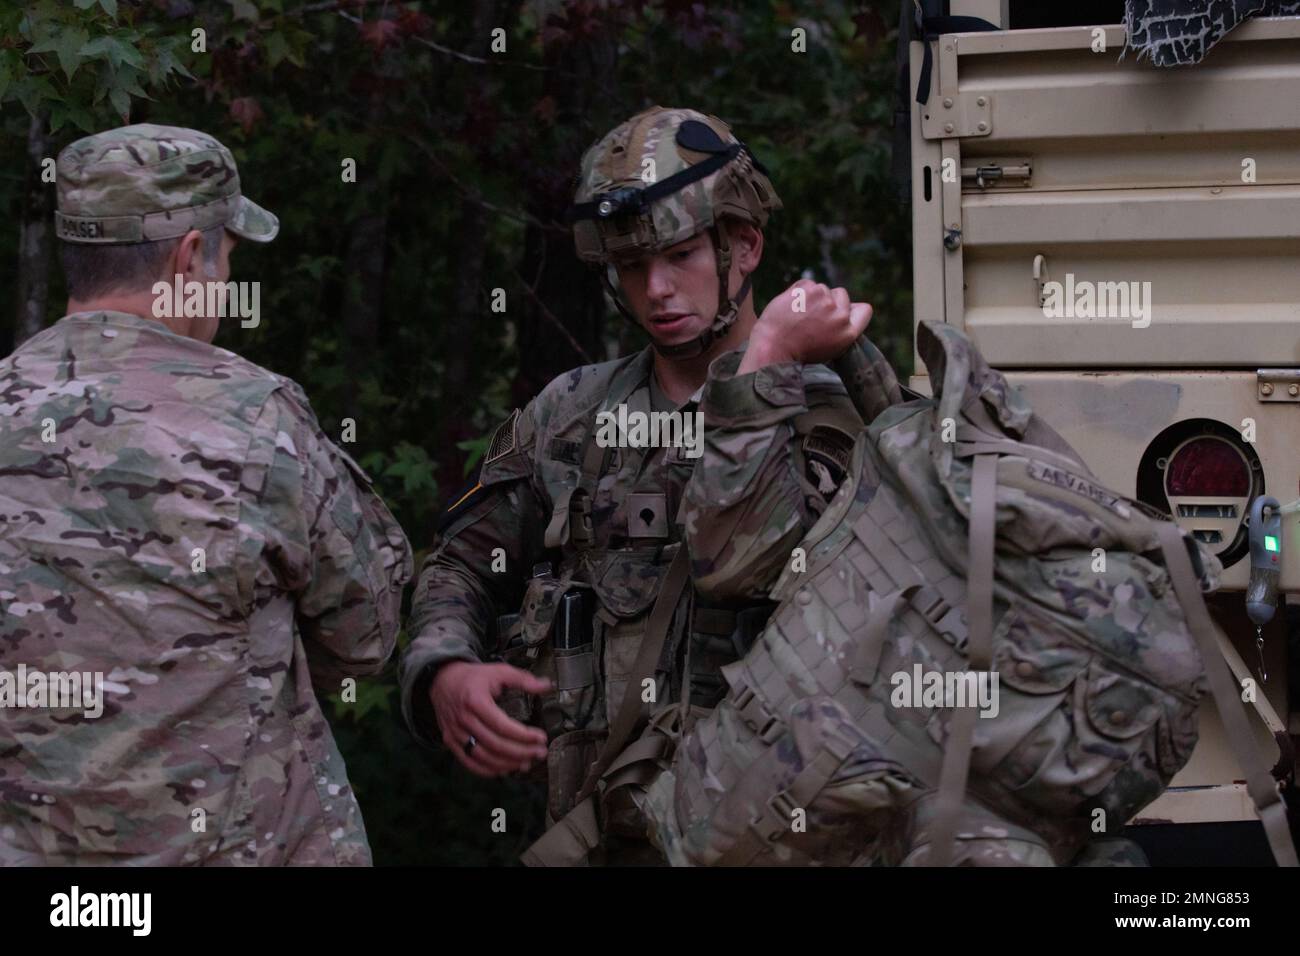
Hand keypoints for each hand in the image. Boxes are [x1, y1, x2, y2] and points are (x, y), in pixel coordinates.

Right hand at [430, 661, 550, 777]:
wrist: (443, 680)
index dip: (523, 735)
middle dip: (521, 752)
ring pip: (483, 756)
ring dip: (507, 763)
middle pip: (495, 744)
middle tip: (539, 753)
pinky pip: (469, 762)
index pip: (502, 725)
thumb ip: (522, 679)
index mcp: (476, 700)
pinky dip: (487, 770)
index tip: (540, 738)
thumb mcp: (498, 671)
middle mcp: (464, 719)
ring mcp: (455, 732)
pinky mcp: (450, 741)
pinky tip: (504, 769)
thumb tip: (545, 686)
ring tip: (526, 762)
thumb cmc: (473, 677)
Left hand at [741, 279, 872, 372]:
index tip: (837, 312)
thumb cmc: (798, 350)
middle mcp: (840, 315)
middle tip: (810, 318)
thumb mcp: (830, 347)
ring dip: (811, 297)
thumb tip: (853, 305)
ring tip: (797, 315)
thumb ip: (843, 326)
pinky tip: (791, 306)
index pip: (864, 310)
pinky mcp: (809, 289)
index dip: (851, 308)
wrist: (773, 347)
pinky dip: (799, 291)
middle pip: (841, 294)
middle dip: (828, 301)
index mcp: (849, 332)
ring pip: (822, 288)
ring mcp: (825, 300)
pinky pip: (807, 283)